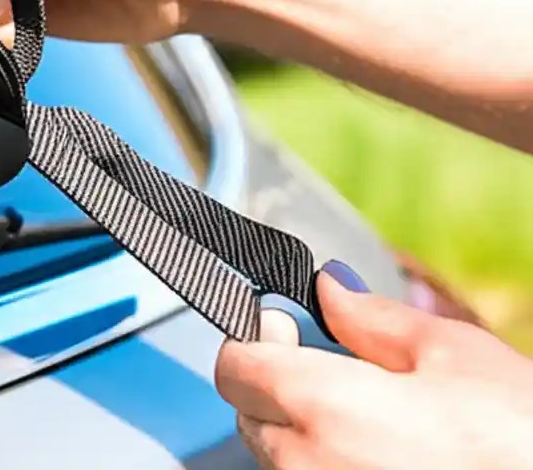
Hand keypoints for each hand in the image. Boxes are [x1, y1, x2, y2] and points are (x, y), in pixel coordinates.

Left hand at [216, 263, 532, 468]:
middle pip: (250, 411)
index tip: (285, 323)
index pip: (234, 365)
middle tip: (336, 367)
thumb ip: (371, 318)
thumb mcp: (453, 354)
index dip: (255, 336)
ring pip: (278, 454)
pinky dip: (328, 462)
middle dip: (279, 381)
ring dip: (305, 428)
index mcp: (322, 406)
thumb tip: (327, 287)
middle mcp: (305, 463)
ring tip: (375, 418)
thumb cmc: (520, 439)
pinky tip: (382, 454)